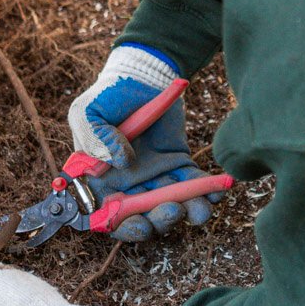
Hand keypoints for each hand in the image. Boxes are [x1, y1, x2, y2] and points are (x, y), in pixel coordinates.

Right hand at [68, 45, 221, 240]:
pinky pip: (193, 183)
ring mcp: (155, 178)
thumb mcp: (88, 114)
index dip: (125, 227)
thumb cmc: (107, 97)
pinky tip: (216, 191)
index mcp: (101, 183)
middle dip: (161, 221)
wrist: (139, 77)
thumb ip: (97, 140)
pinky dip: (206, 191)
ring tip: (200, 209)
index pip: (110, 218)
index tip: (141, 226)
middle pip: (145, 217)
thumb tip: (121, 163)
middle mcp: (128, 187)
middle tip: (172, 210)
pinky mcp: (178, 165)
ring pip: (172, 205)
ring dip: (187, 212)